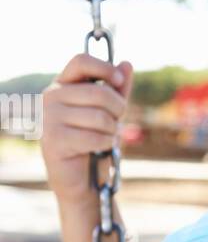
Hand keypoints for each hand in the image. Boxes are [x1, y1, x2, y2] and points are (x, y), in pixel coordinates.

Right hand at [40, 53, 133, 204]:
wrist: (82, 180)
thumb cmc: (95, 142)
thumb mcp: (110, 112)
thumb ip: (117, 89)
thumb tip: (126, 64)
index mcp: (62, 85)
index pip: (80, 61)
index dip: (104, 68)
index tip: (119, 81)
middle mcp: (50, 97)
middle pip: (98, 92)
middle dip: (118, 109)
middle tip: (117, 122)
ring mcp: (48, 118)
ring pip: (99, 117)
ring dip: (112, 130)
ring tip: (106, 137)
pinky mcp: (53, 140)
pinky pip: (94, 137)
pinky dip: (105, 144)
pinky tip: (99, 149)